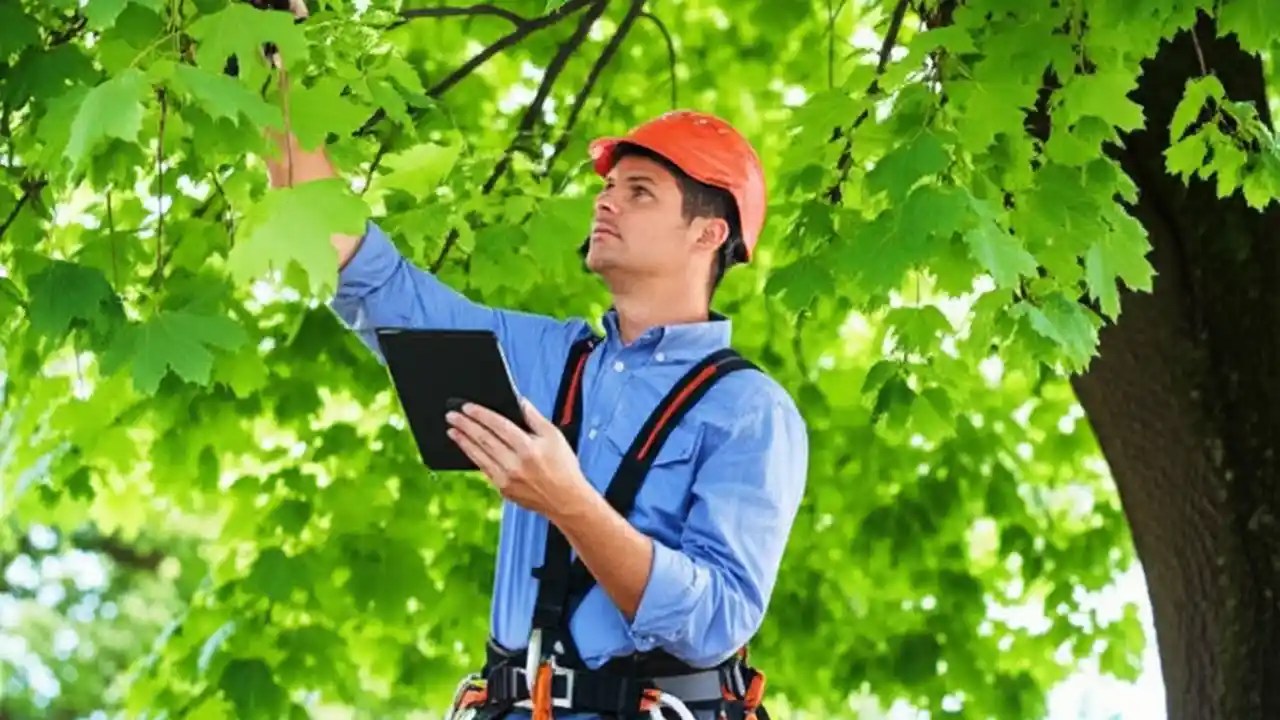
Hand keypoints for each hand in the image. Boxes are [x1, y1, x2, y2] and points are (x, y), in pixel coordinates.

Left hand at [446, 399, 588, 519]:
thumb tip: (519, 401)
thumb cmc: (563, 466)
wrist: (566, 500)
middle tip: (451, 415)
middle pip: (484, 439)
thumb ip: (534, 417)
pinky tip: (467, 448)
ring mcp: (507, 478)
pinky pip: (484, 469)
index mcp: (528, 448)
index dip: (481, 415)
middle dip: (466, 425)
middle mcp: (515, 464)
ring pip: (479, 455)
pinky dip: (473, 457)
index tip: (467, 407)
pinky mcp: (503, 489)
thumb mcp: (555, 436)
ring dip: (464, 441)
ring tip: (452, 430)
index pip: (498, 426)